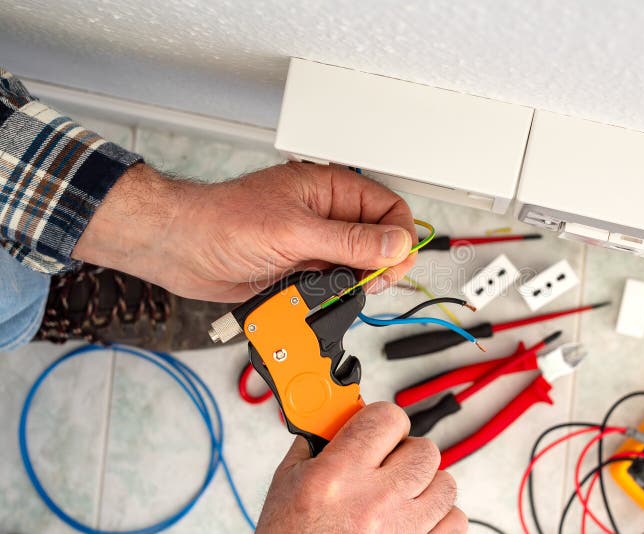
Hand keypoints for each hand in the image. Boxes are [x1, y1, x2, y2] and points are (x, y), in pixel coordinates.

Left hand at [73, 162, 416, 301]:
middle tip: (367, 281)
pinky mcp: (302, 269)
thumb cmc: (221, 221)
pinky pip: (333, 286)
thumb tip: (395, 245)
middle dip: (379, 264)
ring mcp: (316, 243)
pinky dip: (331, 296)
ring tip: (336, 288)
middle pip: (379, 241)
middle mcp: (327, 215)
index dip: (398, 236)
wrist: (181, 250)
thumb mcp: (293, 231)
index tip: (391, 263)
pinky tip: (316, 296)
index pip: (388, 208)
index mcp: (330, 189)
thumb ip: (349, 240)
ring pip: (359, 267)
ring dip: (353, 283)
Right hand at [257, 402, 465, 533]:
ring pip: (446, 484)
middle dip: (406, 453)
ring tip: (401, 495)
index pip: (386, 418)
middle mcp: (375, 503)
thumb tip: (338, 418)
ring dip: (425, 486)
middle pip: (424, 450)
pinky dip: (440, 518)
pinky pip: (455, 521)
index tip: (377, 428)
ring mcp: (402, 531)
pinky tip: (414, 519)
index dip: (382, 420)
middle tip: (387, 464)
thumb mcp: (286, 486)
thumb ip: (315, 446)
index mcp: (338, 477)